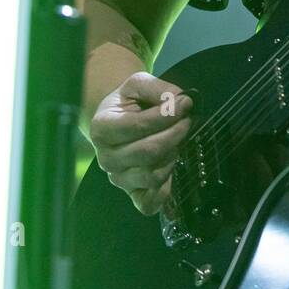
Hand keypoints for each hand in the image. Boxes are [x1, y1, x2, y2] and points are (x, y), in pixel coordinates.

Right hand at [89, 72, 193, 215]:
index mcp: (101, 128)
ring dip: (172, 156)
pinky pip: (150, 203)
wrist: (119, 120)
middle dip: (175, 134)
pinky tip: (171, 165)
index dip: (167, 115)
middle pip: (148, 152)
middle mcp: (105, 158)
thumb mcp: (137, 85)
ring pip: (152, 176)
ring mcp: (117, 179)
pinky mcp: (131, 194)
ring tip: (176, 141)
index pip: (138, 126)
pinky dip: (165, 188)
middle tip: (187, 121)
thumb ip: (157, 88)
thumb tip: (180, 100)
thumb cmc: (129, 102)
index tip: (186, 104)